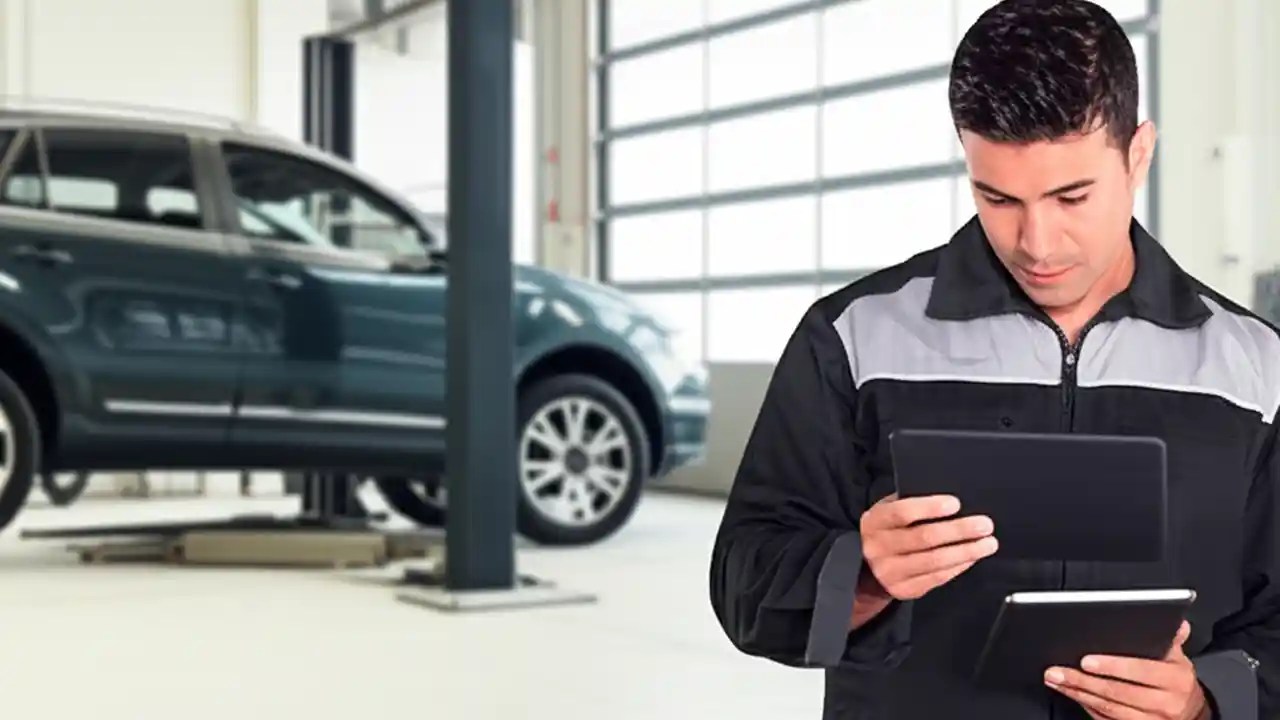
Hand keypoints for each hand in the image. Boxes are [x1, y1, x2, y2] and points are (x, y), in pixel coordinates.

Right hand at [859, 493, 997, 600]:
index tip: (956, 504)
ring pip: (934, 561)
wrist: (864, 569)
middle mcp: (879, 548)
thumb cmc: (886, 530)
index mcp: (875, 522)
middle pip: (923, 538)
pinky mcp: (903, 590)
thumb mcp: (887, 511)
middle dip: (958, 531)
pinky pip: (936, 578)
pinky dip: (958, 567)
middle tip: (984, 525)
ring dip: (965, 551)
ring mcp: (890, 572)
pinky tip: (972, 557)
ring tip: (988, 543)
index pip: (902, 513)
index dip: (930, 508)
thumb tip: (947, 501)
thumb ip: (909, 502)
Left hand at [1045, 621, 1208, 719]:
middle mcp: (1167, 703)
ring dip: (1079, 694)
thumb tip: (1177, 623)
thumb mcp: (1177, 657)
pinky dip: (1088, 707)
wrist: (1191, 712)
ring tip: (1058, 681)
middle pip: (1119, 692)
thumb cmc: (1176, 680)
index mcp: (1176, 679)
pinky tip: (1073, 695)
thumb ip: (1170, 639)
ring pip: (1110, 709)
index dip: (1111, 666)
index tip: (1086, 661)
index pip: (1140, 670)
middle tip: (1057, 671)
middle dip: (1083, 681)